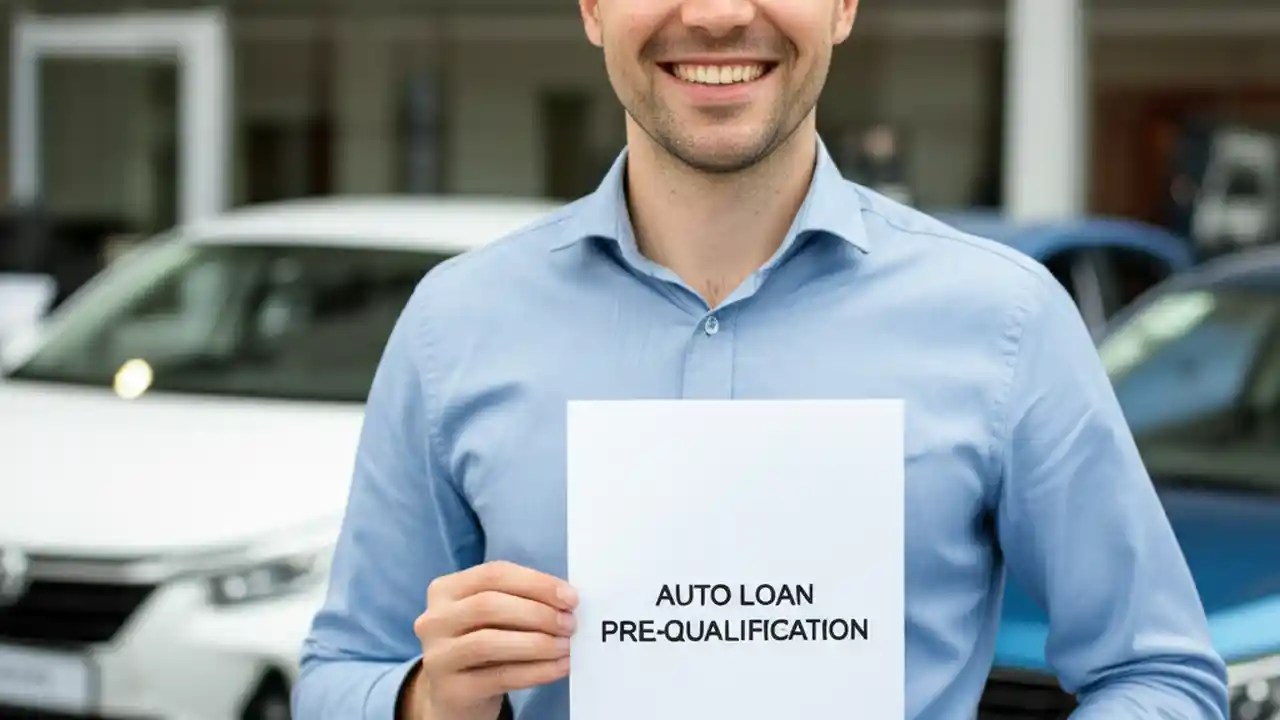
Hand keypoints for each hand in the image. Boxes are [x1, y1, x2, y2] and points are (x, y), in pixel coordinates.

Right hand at [404, 561, 577, 719]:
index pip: (493, 574)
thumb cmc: (482, 643)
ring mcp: (437, 655)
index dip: (536, 583)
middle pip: (489, 605)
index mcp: (445, 589)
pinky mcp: (450, 690)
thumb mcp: (492, 616)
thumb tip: (566, 599)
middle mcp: (433, 619)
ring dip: (537, 643)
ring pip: (489, 642)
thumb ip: (520, 600)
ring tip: (565, 646)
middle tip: (570, 624)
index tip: (570, 597)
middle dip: (538, 613)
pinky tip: (559, 667)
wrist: (454, 694)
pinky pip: (499, 676)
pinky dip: (536, 671)